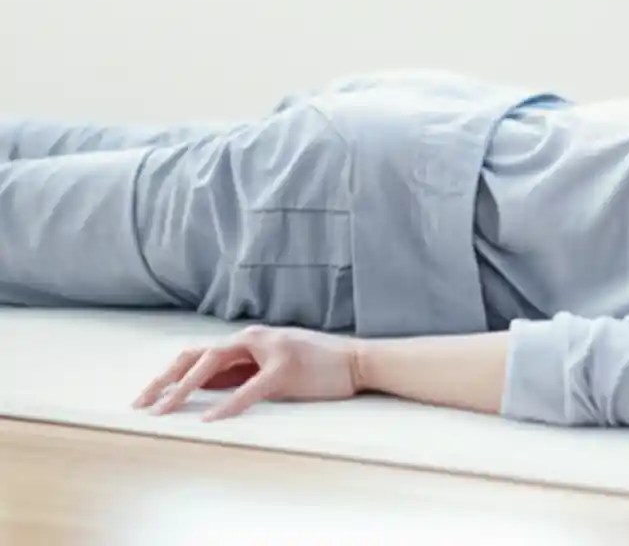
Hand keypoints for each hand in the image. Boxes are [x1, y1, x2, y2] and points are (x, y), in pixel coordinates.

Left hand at [133, 325, 360, 421]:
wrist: (358, 361)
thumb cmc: (317, 367)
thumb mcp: (272, 368)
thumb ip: (241, 374)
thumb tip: (206, 389)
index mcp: (248, 339)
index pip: (198, 354)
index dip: (170, 375)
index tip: (147, 397)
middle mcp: (252, 338)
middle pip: (195, 355)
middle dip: (164, 380)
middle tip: (141, 404)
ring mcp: (268, 351)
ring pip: (213, 365)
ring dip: (184, 389)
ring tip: (163, 409)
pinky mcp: (285, 370)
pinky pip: (248, 389)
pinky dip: (226, 404)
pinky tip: (210, 419)